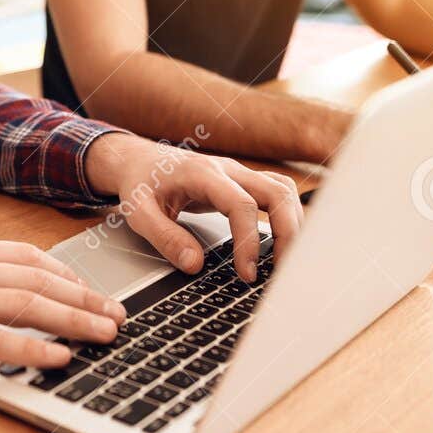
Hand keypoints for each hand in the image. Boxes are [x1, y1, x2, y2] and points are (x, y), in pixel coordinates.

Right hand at [0, 237, 126, 367]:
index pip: (26, 256)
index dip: (65, 272)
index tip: (89, 287)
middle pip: (40, 278)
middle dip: (85, 296)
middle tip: (117, 313)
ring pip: (31, 304)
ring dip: (76, 319)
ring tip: (106, 333)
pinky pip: (0, 340)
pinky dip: (35, 349)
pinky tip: (60, 357)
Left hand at [84, 132, 303, 282]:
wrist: (139, 160)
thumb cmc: (139, 182)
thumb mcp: (138, 212)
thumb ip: (164, 237)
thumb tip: (195, 265)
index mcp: (202, 174)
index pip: (241, 204)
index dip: (249, 240)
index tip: (246, 273)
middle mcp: (228, 169)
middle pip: (277, 193)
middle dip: (288, 233)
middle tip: (281, 272)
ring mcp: (239, 173)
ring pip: (284, 190)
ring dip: (293, 224)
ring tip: (285, 261)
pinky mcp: (243, 182)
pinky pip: (277, 192)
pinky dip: (287, 215)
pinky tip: (282, 242)